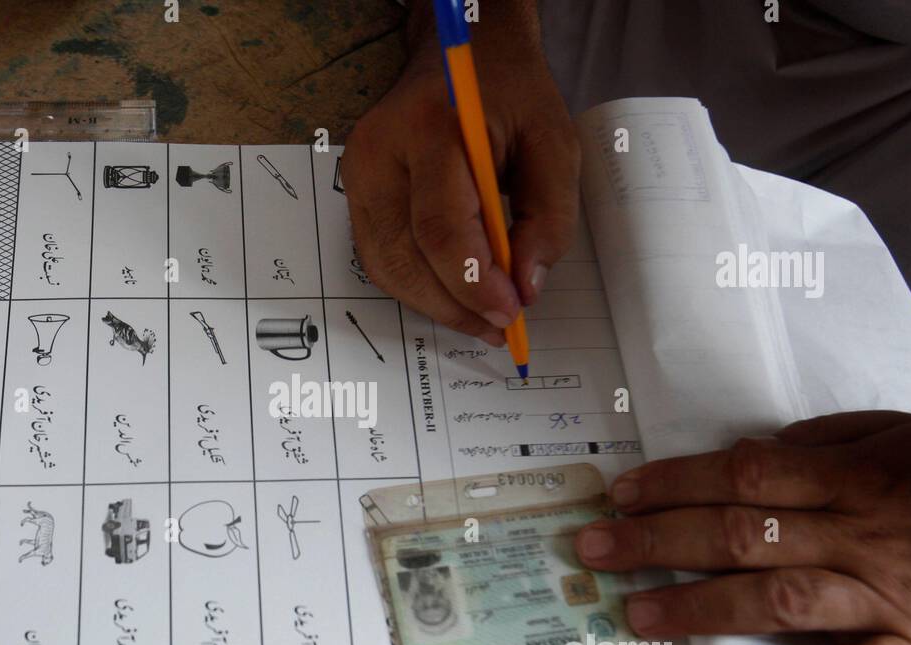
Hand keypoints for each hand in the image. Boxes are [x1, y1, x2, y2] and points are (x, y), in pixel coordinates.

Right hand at [342, 2, 578, 344]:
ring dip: (433, 304)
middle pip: (404, 256)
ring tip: (479, 318)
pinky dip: (416, 286)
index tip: (508, 312)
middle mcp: (380, 151)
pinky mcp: (355, 189)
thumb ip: (549, 217)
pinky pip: (380, 257)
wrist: (462, 53)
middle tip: (497, 326)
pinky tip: (454, 294)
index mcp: (430, 128)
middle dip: (452, 304)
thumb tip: (526, 286)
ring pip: (385, 266)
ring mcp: (358, 172)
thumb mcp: (555, 144)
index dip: (473, 282)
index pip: (440, 226)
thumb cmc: (511, 96)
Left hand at [574, 411, 910, 644]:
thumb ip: (828, 438)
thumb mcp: (906, 436)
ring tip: (638, 614)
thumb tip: (753, 450)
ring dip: (702, 610)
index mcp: (858, 479)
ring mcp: (892, 601)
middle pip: (743, 535)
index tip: (621, 494)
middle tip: (594, 550)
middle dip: (658, 542)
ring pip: (781, 602)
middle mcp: (866, 538)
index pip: (747, 475)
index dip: (676, 482)